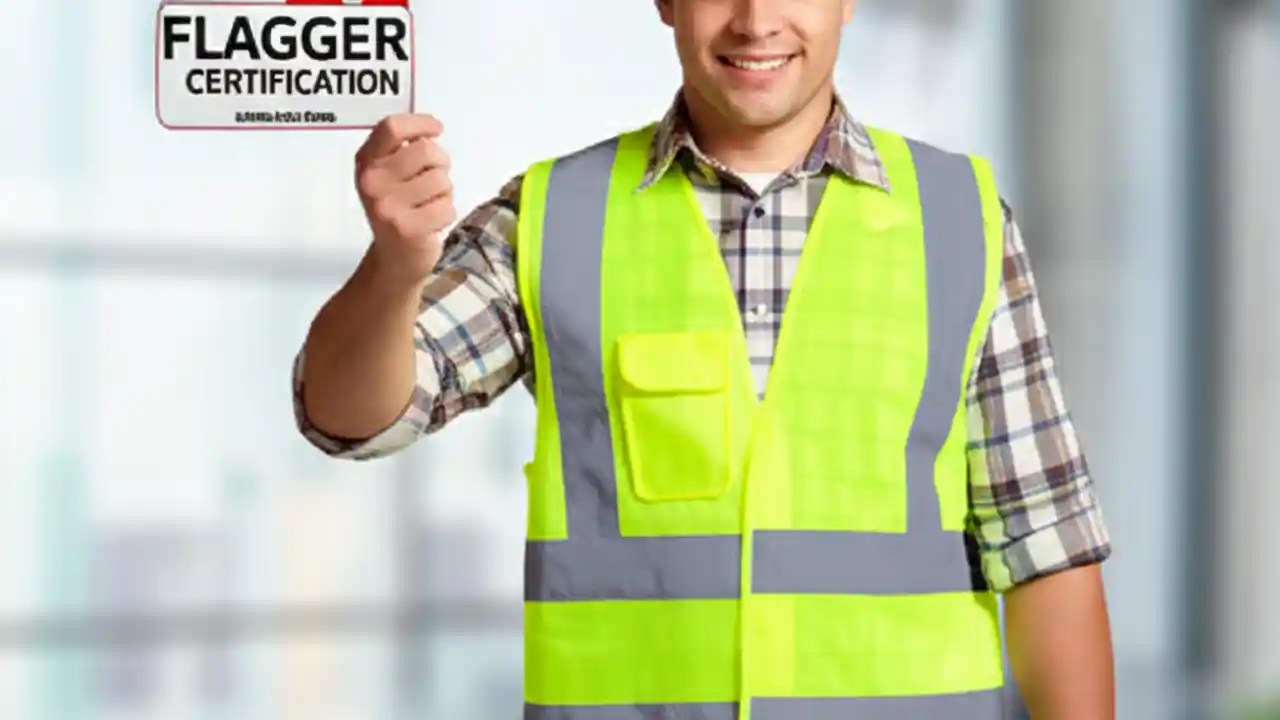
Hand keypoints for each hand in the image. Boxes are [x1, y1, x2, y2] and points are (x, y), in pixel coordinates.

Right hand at [354, 113, 455, 287]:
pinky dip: (446, 213)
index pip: (391, 127)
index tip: (436, 129)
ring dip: (444, 192)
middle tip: (434, 178)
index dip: (420, 123)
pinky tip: (431, 222)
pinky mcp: (407, 229)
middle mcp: (372, 182)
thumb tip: (429, 130)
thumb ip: (402, 150)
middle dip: (440, 163)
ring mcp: (388, 206)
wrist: (393, 260)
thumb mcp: (388, 175)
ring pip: (441, 180)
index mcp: (366, 162)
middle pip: (426, 150)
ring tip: (428, 204)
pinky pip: (447, 206)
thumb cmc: (398, 208)